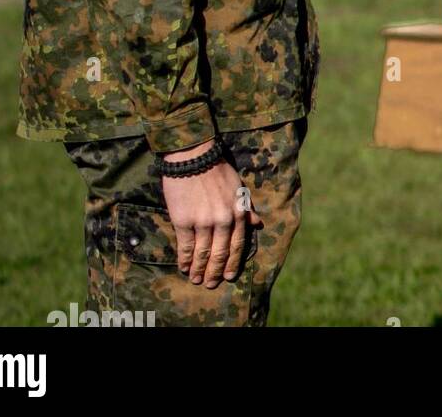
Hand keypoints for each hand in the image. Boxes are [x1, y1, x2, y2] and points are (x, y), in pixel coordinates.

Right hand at [161, 140, 262, 287]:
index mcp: (238, 212)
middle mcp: (223, 220)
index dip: (232, 263)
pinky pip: (186, 247)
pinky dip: (185, 260)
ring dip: (199, 270)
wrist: (194, 157)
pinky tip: (184, 267)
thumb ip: (246, 208)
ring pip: (202, 254)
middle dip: (215, 272)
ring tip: (196, 279)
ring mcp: (203, 222)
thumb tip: (258, 224)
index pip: (237, 245)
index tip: (228, 276)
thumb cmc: (217, 170)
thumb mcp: (238, 187)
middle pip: (220, 254)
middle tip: (211, 284)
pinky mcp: (183, 221)